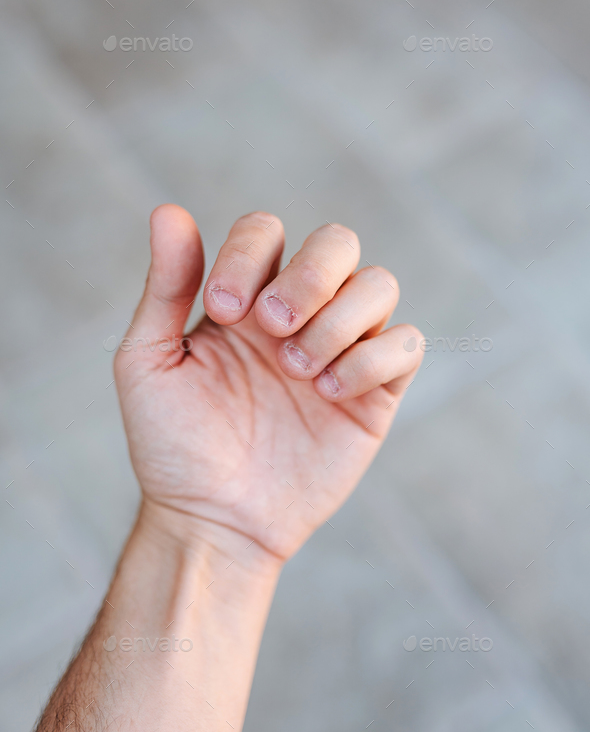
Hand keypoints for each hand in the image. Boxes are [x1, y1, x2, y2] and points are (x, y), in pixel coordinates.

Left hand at [115, 206, 422, 562]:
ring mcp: (341, 350)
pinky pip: (406, 345)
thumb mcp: (150, 362)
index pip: (266, 231)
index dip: (249, 254)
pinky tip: (328, 394)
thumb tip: (167, 211)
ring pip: (380, 284)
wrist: (213, 520)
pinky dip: (374, 359)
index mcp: (246, 297)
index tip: (222, 311)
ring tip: (296, 370)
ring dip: (340, 319)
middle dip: (310, 274)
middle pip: (337, 242)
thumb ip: (165, 288)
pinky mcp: (375, 394)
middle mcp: (299, 314)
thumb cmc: (174, 444)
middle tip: (272, 326)